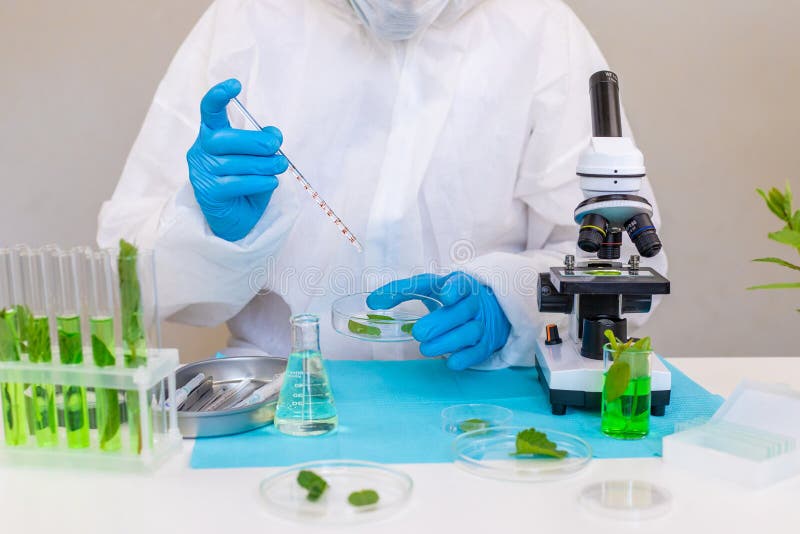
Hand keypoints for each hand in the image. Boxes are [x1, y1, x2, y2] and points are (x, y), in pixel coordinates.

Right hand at [186, 79, 288, 241]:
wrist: (236, 218)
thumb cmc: (246, 182)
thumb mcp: (257, 158)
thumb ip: (263, 144)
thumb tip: (273, 135)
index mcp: (211, 134)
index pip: (209, 111)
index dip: (218, 96)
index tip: (235, 85)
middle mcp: (201, 150)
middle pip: (225, 138)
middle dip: (256, 142)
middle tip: (276, 148)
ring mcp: (202, 172)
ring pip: (236, 163)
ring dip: (265, 165)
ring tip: (279, 167)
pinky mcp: (209, 193)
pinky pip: (238, 183)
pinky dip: (260, 181)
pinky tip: (270, 182)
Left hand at [367, 272, 510, 369]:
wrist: (486, 310)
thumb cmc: (447, 298)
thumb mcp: (428, 288)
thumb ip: (400, 291)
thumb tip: (371, 301)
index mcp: (459, 284)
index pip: (458, 284)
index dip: (453, 289)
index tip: (445, 296)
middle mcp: (473, 302)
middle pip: (461, 311)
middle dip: (440, 323)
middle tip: (419, 333)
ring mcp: (482, 322)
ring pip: (470, 332)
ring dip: (447, 342)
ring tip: (425, 349)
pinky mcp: (485, 342)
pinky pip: (478, 351)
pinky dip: (464, 358)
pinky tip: (450, 362)